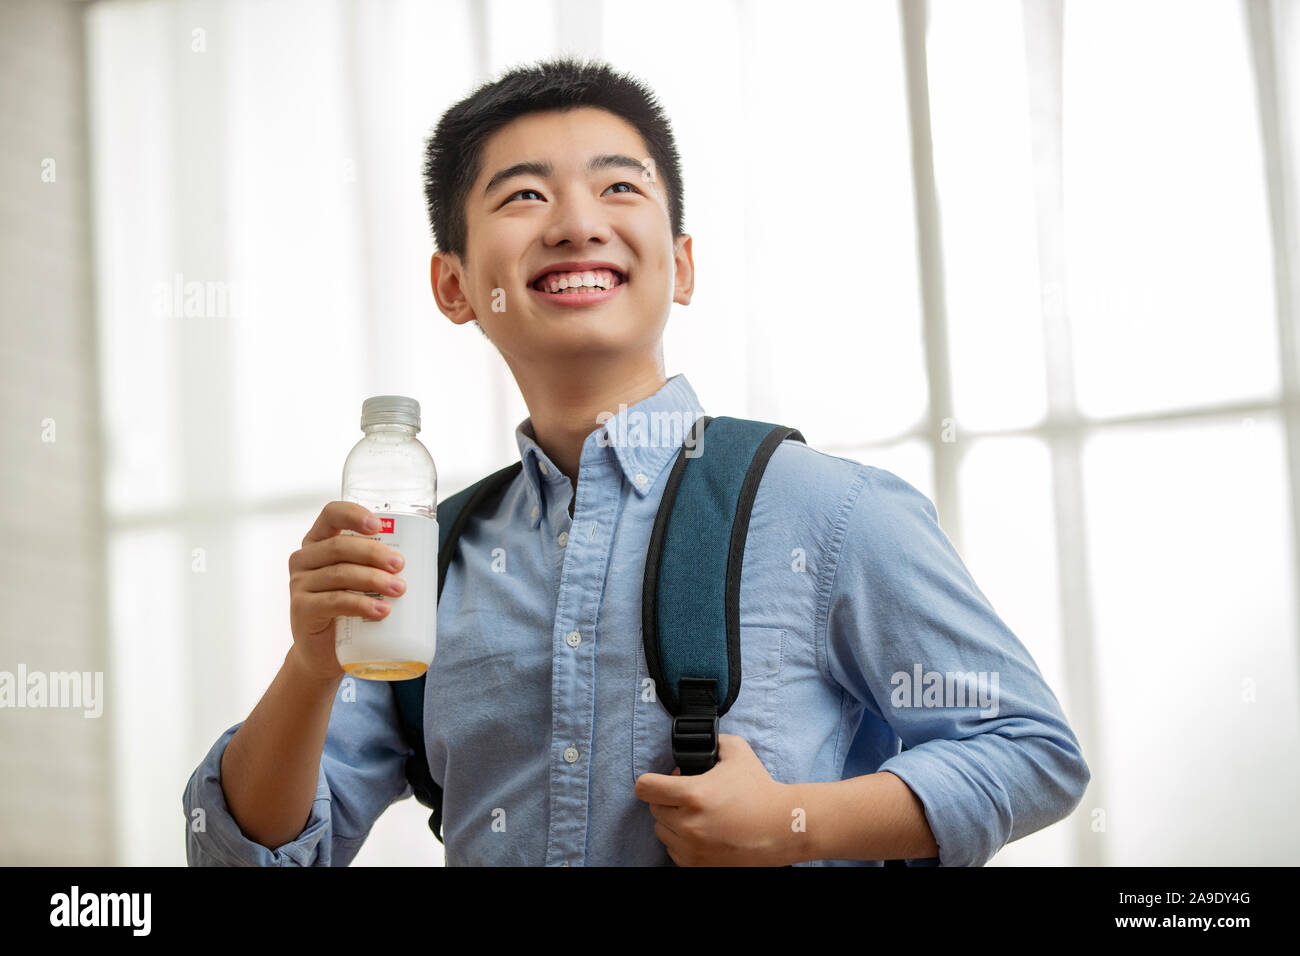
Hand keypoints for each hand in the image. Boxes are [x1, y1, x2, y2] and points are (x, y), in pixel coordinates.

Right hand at [286, 501, 405, 682]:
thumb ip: (378, 565)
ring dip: (374, 580)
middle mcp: (305, 558)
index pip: (331, 514)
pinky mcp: (302, 609)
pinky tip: (382, 610)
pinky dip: (362, 604)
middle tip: (400, 565)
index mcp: (319, 541)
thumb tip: (425, 556)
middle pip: (340, 546)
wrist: (324, 653)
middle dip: (374, 553)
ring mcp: (299, 584)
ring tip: (400, 590)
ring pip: (340, 573)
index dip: (354, 514)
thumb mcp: (361, 581)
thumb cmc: (349, 610)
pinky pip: (335, 601)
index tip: (379, 525)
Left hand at [634, 733, 800, 865]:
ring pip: (661, 832)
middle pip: (654, 809)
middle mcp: (687, 824)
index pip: (644, 788)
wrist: (781, 827)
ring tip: (694, 814)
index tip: (661, 781)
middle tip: (687, 795)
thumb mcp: (737, 751)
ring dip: (672, 821)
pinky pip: (673, 851)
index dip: (650, 780)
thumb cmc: (760, 790)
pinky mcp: (697, 865)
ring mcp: (692, 848)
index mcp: (692, 794)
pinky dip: (681, 841)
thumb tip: (698, 742)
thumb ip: (713, 740)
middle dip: (667, 799)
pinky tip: (700, 831)